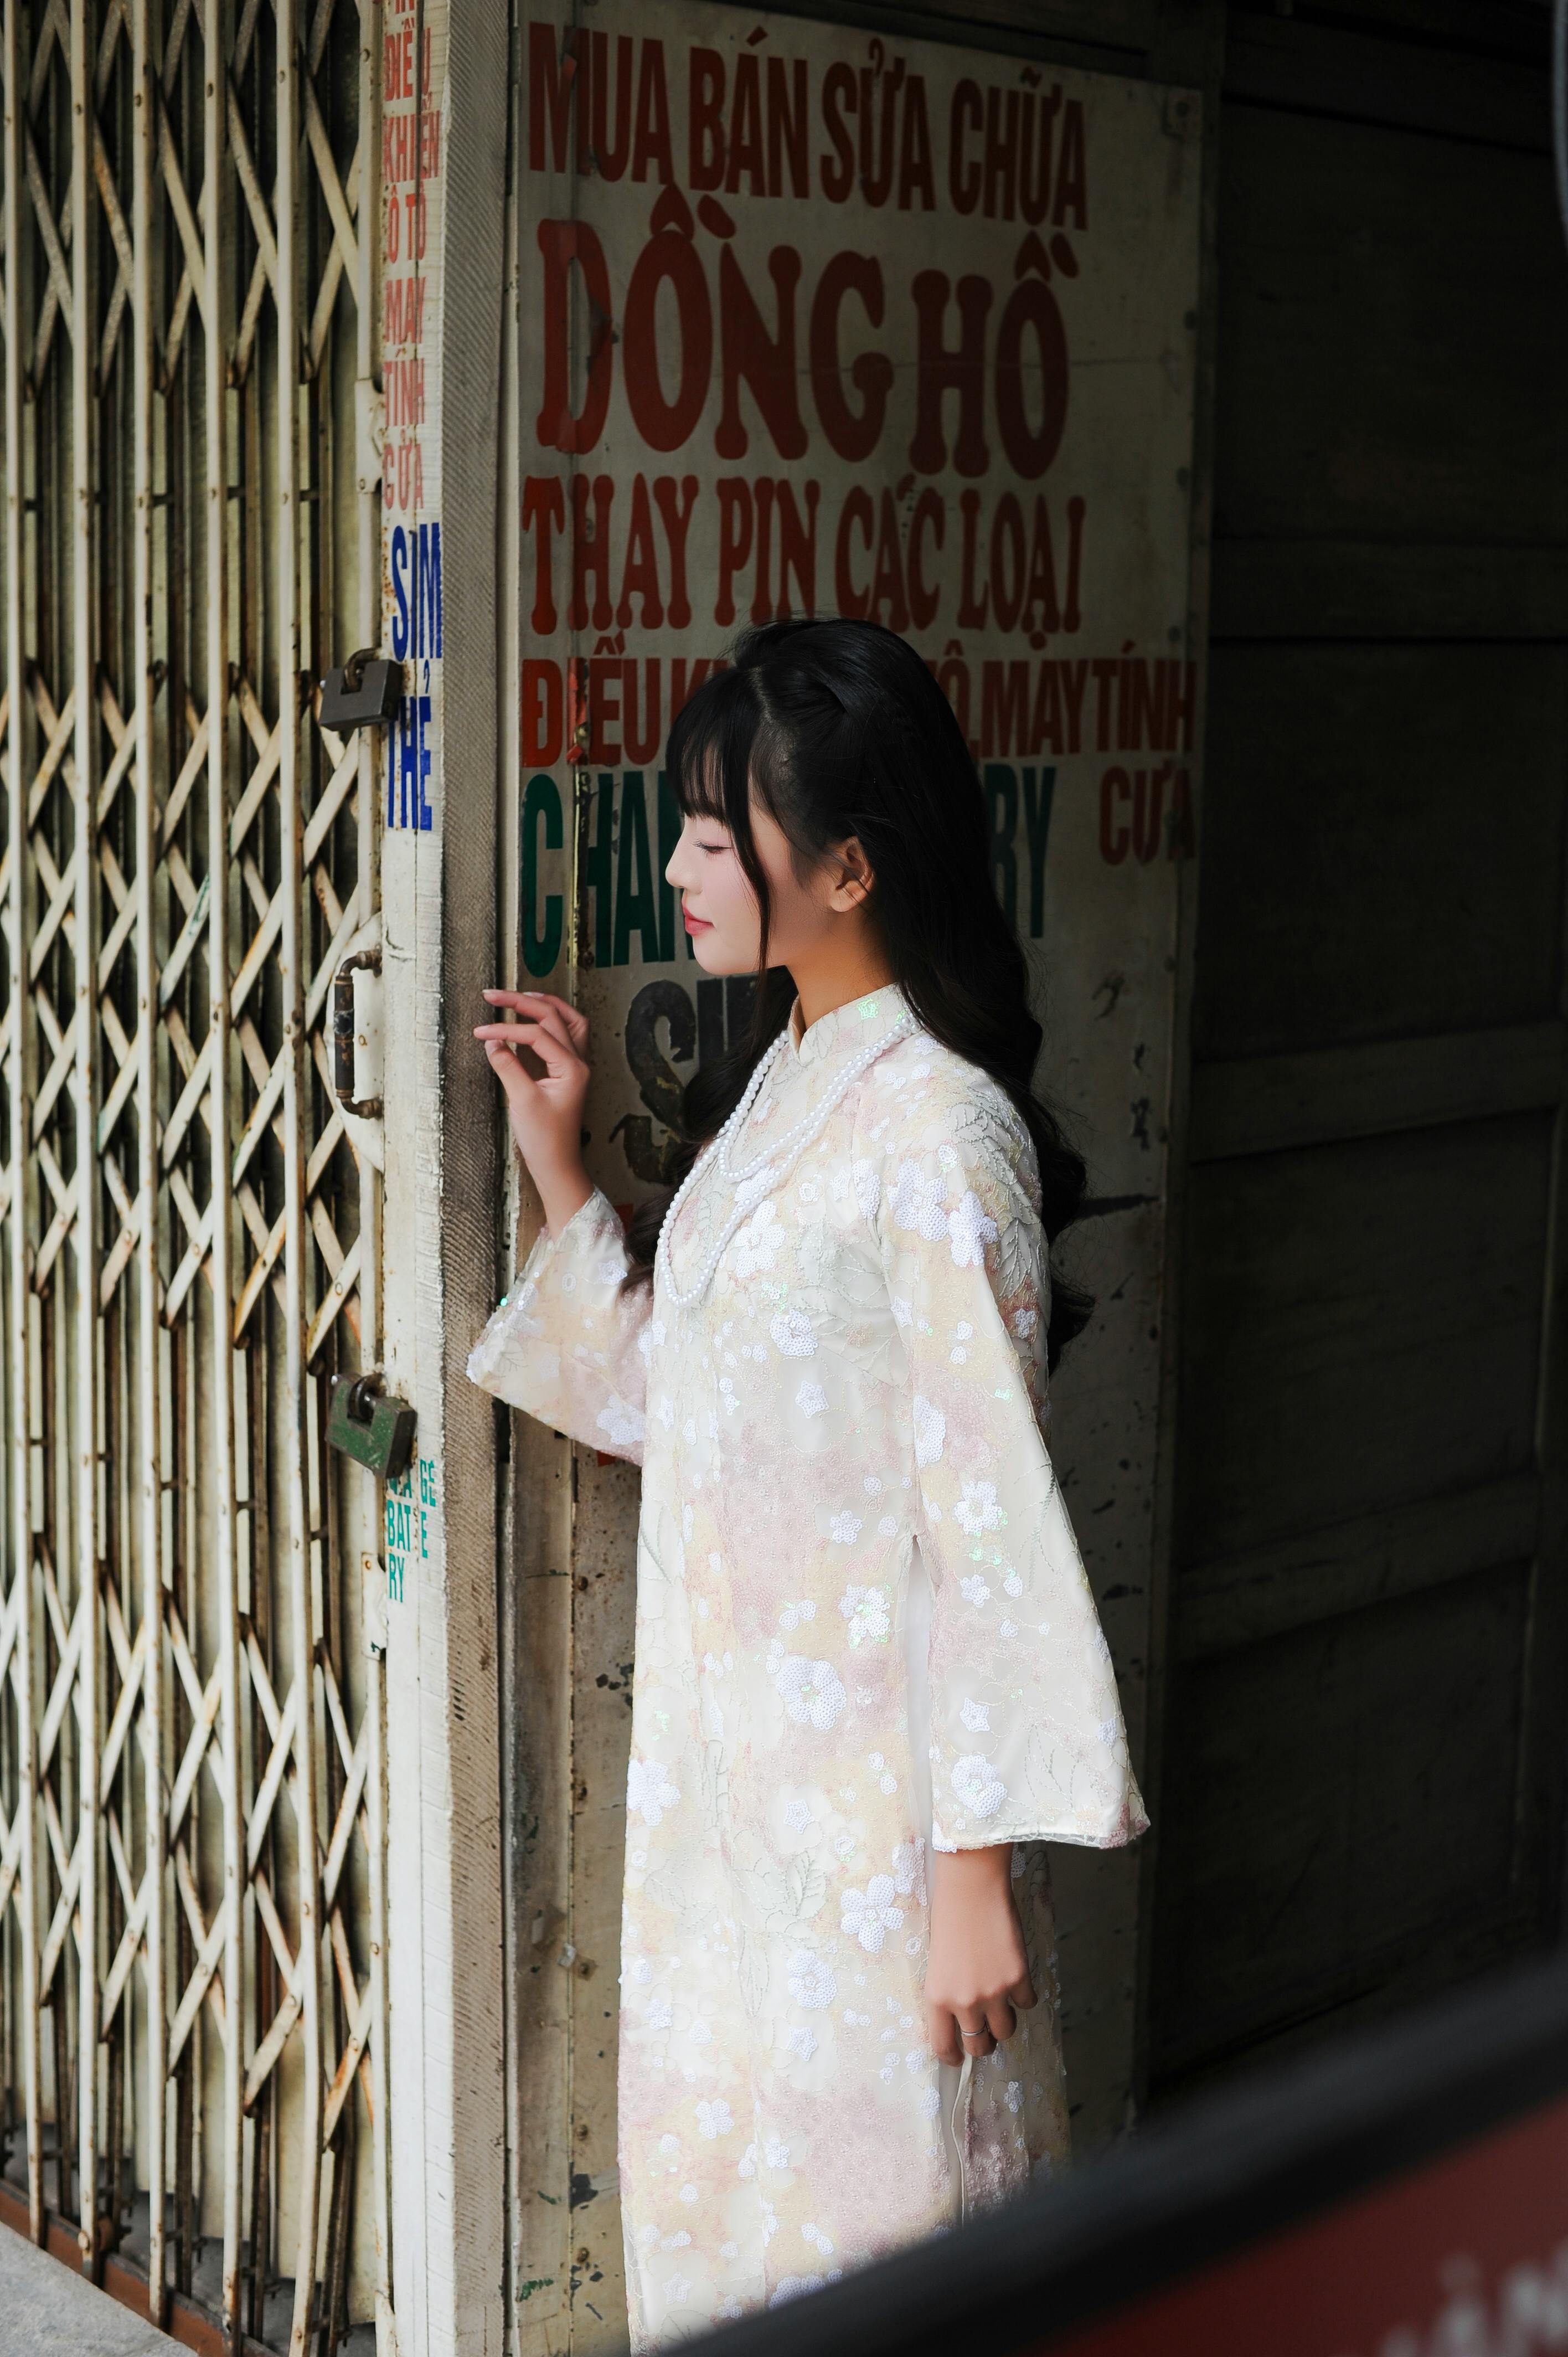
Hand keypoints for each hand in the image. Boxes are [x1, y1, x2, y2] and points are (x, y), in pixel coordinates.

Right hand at [473, 989, 593, 1234]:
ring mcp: (576, 1066)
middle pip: (554, 1017)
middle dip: (523, 1002)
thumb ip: (507, 1066)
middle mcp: (579, 1062)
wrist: (558, 1165)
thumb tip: (491, 1041)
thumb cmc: (544, 1139)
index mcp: (572, 1068)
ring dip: (545, 1005)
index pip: (537, 1034)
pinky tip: (532, 1019)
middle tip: (493, 995)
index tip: (479, 1033)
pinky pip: (565, 1036)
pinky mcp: (567, 1073)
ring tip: (520, 996)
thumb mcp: (521, 1101)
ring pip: (568, 1021)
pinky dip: (549, 1022)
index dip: (506, 1029)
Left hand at [925, 1845, 1035, 2066]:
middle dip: (984, 2043)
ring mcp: (993, 1992)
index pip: (943, 2047)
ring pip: (1006, 2030)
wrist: (970, 1887)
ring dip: (1004, 2020)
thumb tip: (962, 2019)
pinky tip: (1015, 1976)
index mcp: (937, 1998)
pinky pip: (1027, 2003)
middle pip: (979, 2046)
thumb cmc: (949, 1918)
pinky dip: (1023, 1995)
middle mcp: (964, 2001)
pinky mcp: (1018, 1978)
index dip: (953, 2057)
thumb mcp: (938, 1963)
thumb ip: (948, 1993)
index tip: (959, 2057)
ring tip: (1001, 2000)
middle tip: (986, 2031)